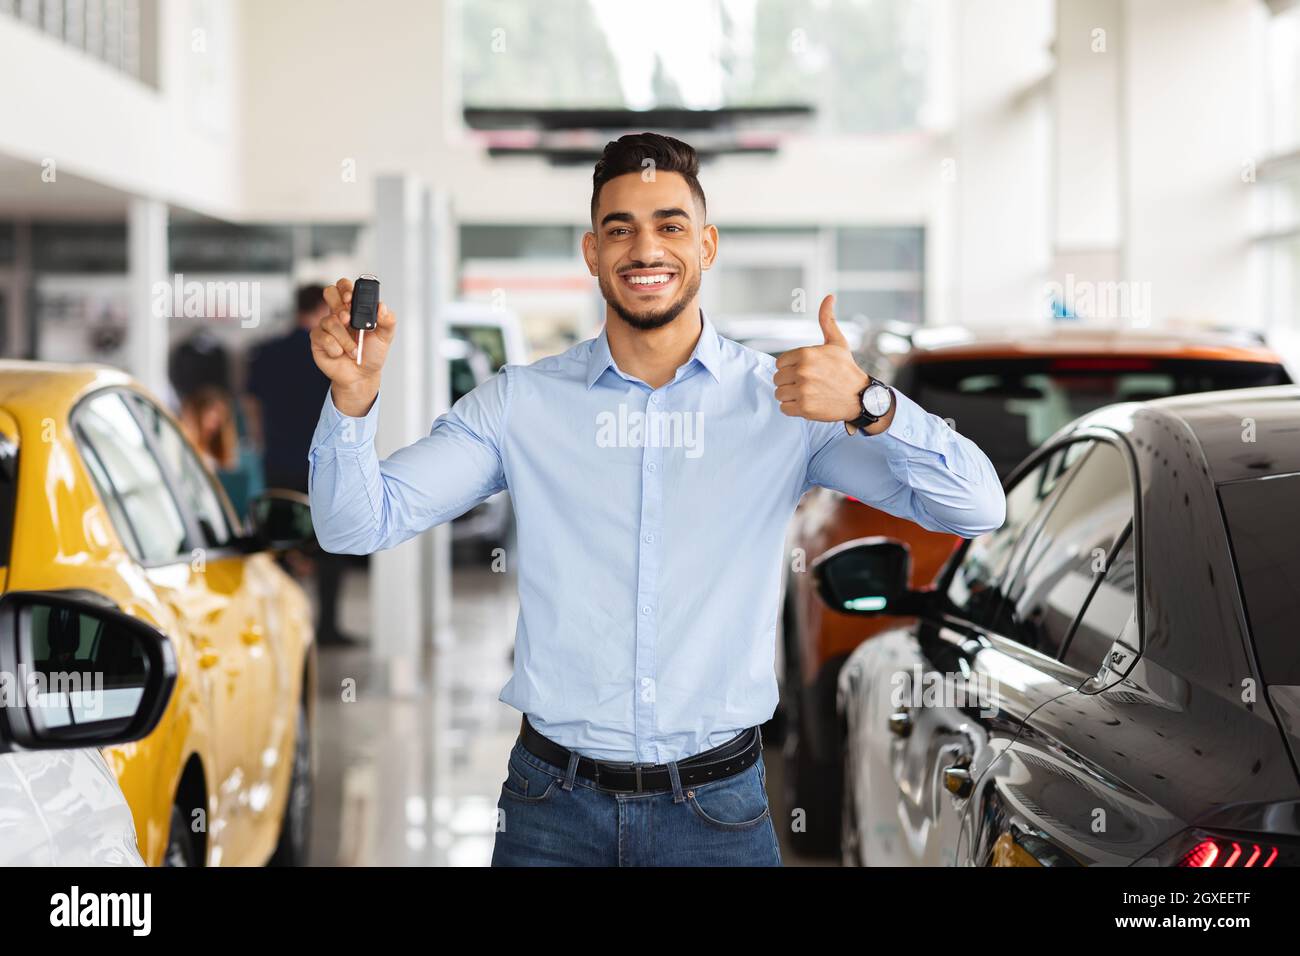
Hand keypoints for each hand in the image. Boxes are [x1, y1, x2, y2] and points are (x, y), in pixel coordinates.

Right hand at [312, 277, 396, 415]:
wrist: (362, 376)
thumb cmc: (372, 353)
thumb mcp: (385, 336)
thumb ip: (388, 320)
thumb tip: (381, 307)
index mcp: (354, 308)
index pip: (345, 286)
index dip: (346, 288)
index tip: (351, 298)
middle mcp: (338, 313)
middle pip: (329, 292)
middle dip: (339, 305)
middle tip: (348, 319)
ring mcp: (326, 326)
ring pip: (329, 321)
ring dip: (345, 339)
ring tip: (354, 350)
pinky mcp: (317, 340)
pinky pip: (323, 338)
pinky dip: (335, 348)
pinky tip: (340, 354)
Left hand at [774, 295, 869, 422]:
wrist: (860, 397)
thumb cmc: (846, 369)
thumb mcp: (836, 342)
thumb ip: (827, 320)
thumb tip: (829, 296)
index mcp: (806, 354)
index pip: (780, 363)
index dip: (790, 367)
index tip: (804, 371)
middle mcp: (803, 371)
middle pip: (777, 378)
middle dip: (789, 381)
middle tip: (807, 383)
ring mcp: (803, 391)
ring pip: (779, 393)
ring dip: (790, 395)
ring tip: (807, 393)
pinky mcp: (804, 408)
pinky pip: (784, 408)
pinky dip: (792, 408)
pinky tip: (807, 403)